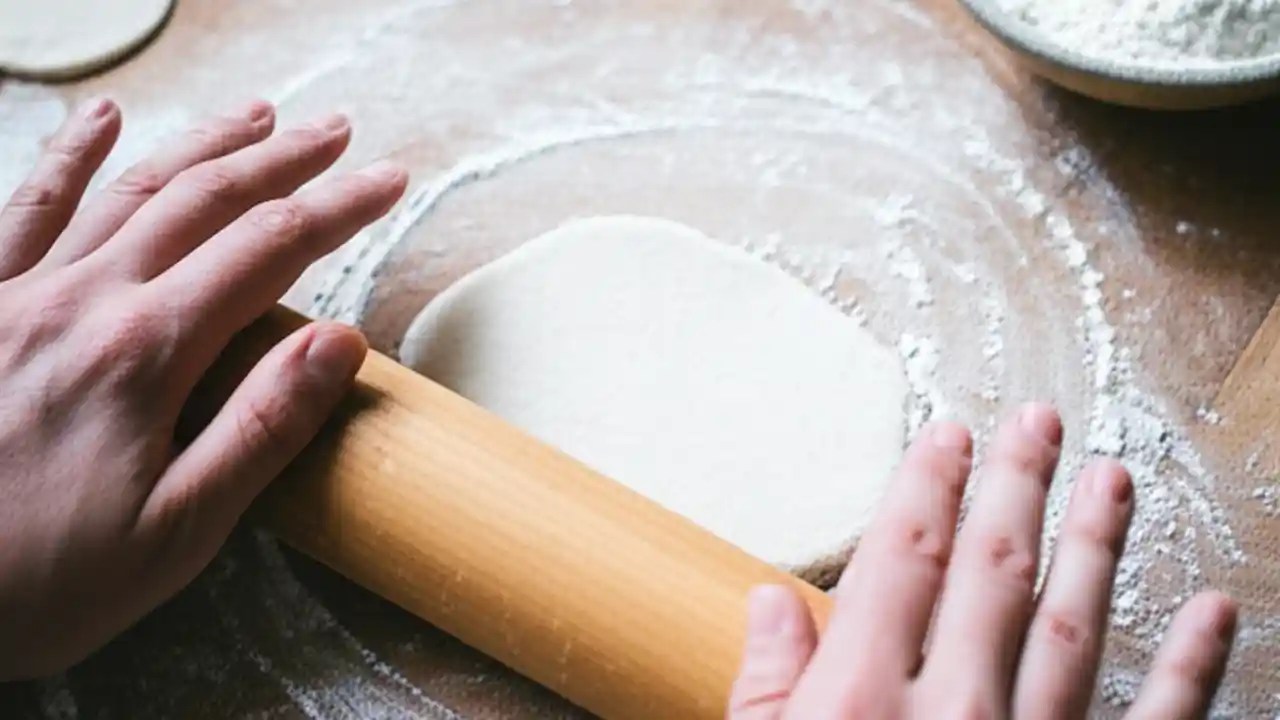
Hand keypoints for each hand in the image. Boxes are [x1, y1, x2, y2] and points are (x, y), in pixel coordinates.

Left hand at [0, 98, 406, 678]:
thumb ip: (261, 428)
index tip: (389, 182)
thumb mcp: (175, 533)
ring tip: (259, 116)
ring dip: (202, 144)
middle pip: (206, 202)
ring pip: (129, 191)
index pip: (270, 251)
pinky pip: (25, 208)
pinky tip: (103, 121)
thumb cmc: (36, 583)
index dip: (339, 209)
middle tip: (339, 133)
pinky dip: (69, 158)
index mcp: (145, 352)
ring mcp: (19, 292)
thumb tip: (340, 341)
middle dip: (283, 161)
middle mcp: (84, 300)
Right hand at [729, 405, 1236, 718]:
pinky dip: (1192, 667)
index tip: (949, 434)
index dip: (925, 486)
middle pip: (990, 573)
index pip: (899, 561)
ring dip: (1098, 544)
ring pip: (1074, 626)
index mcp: (862, 702)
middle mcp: (953, 712)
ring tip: (1113, 477)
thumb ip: (766, 690)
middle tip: (1039, 420)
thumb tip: (770, 601)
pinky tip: (1213, 612)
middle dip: (1015, 488)